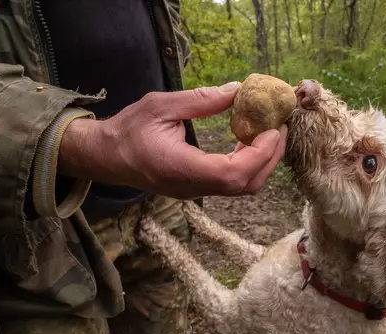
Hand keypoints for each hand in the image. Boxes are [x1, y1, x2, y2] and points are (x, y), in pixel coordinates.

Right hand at [57, 82, 286, 198]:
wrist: (105, 157)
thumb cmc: (128, 130)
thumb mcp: (161, 106)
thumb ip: (200, 100)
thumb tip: (236, 90)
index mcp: (182, 169)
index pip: (233, 174)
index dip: (260, 154)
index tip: (273, 129)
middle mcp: (193, 187)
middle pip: (246, 185)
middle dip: (270, 157)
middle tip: (280, 126)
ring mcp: (196, 191)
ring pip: (242, 187)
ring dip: (262, 161)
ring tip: (268, 131)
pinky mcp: (198, 188)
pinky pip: (232, 183)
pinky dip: (249, 164)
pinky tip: (248, 140)